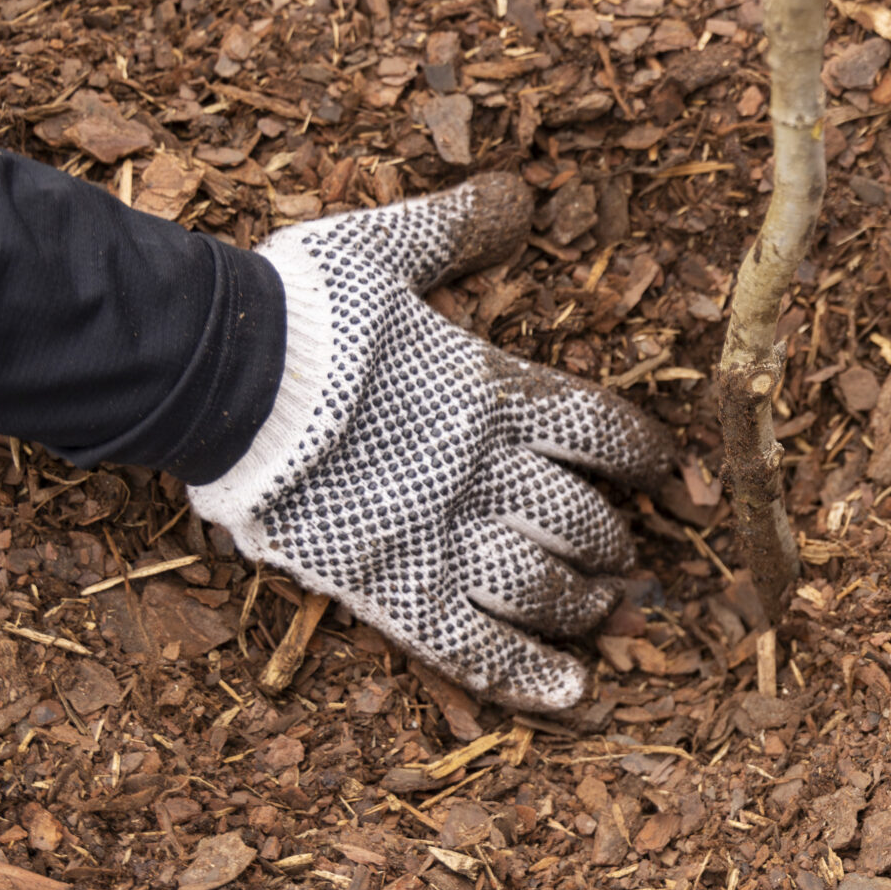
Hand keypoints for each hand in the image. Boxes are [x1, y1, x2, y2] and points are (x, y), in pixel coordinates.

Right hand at [191, 176, 674, 710]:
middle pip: (584, 519)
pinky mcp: (390, 585)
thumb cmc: (299, 307)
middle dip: (612, 542)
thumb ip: (455, 229)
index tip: (669, 479)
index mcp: (494, 393)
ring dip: (583, 605)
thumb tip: (516, 192)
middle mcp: (485, 469)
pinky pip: (474, 645)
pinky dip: (529, 676)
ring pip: (545, 585)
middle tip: (617, 555)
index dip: (649, 459)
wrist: (221, 372)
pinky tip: (574, 697)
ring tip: (598, 611)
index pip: (607, 432)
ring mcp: (440, 533)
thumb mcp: (384, 248)